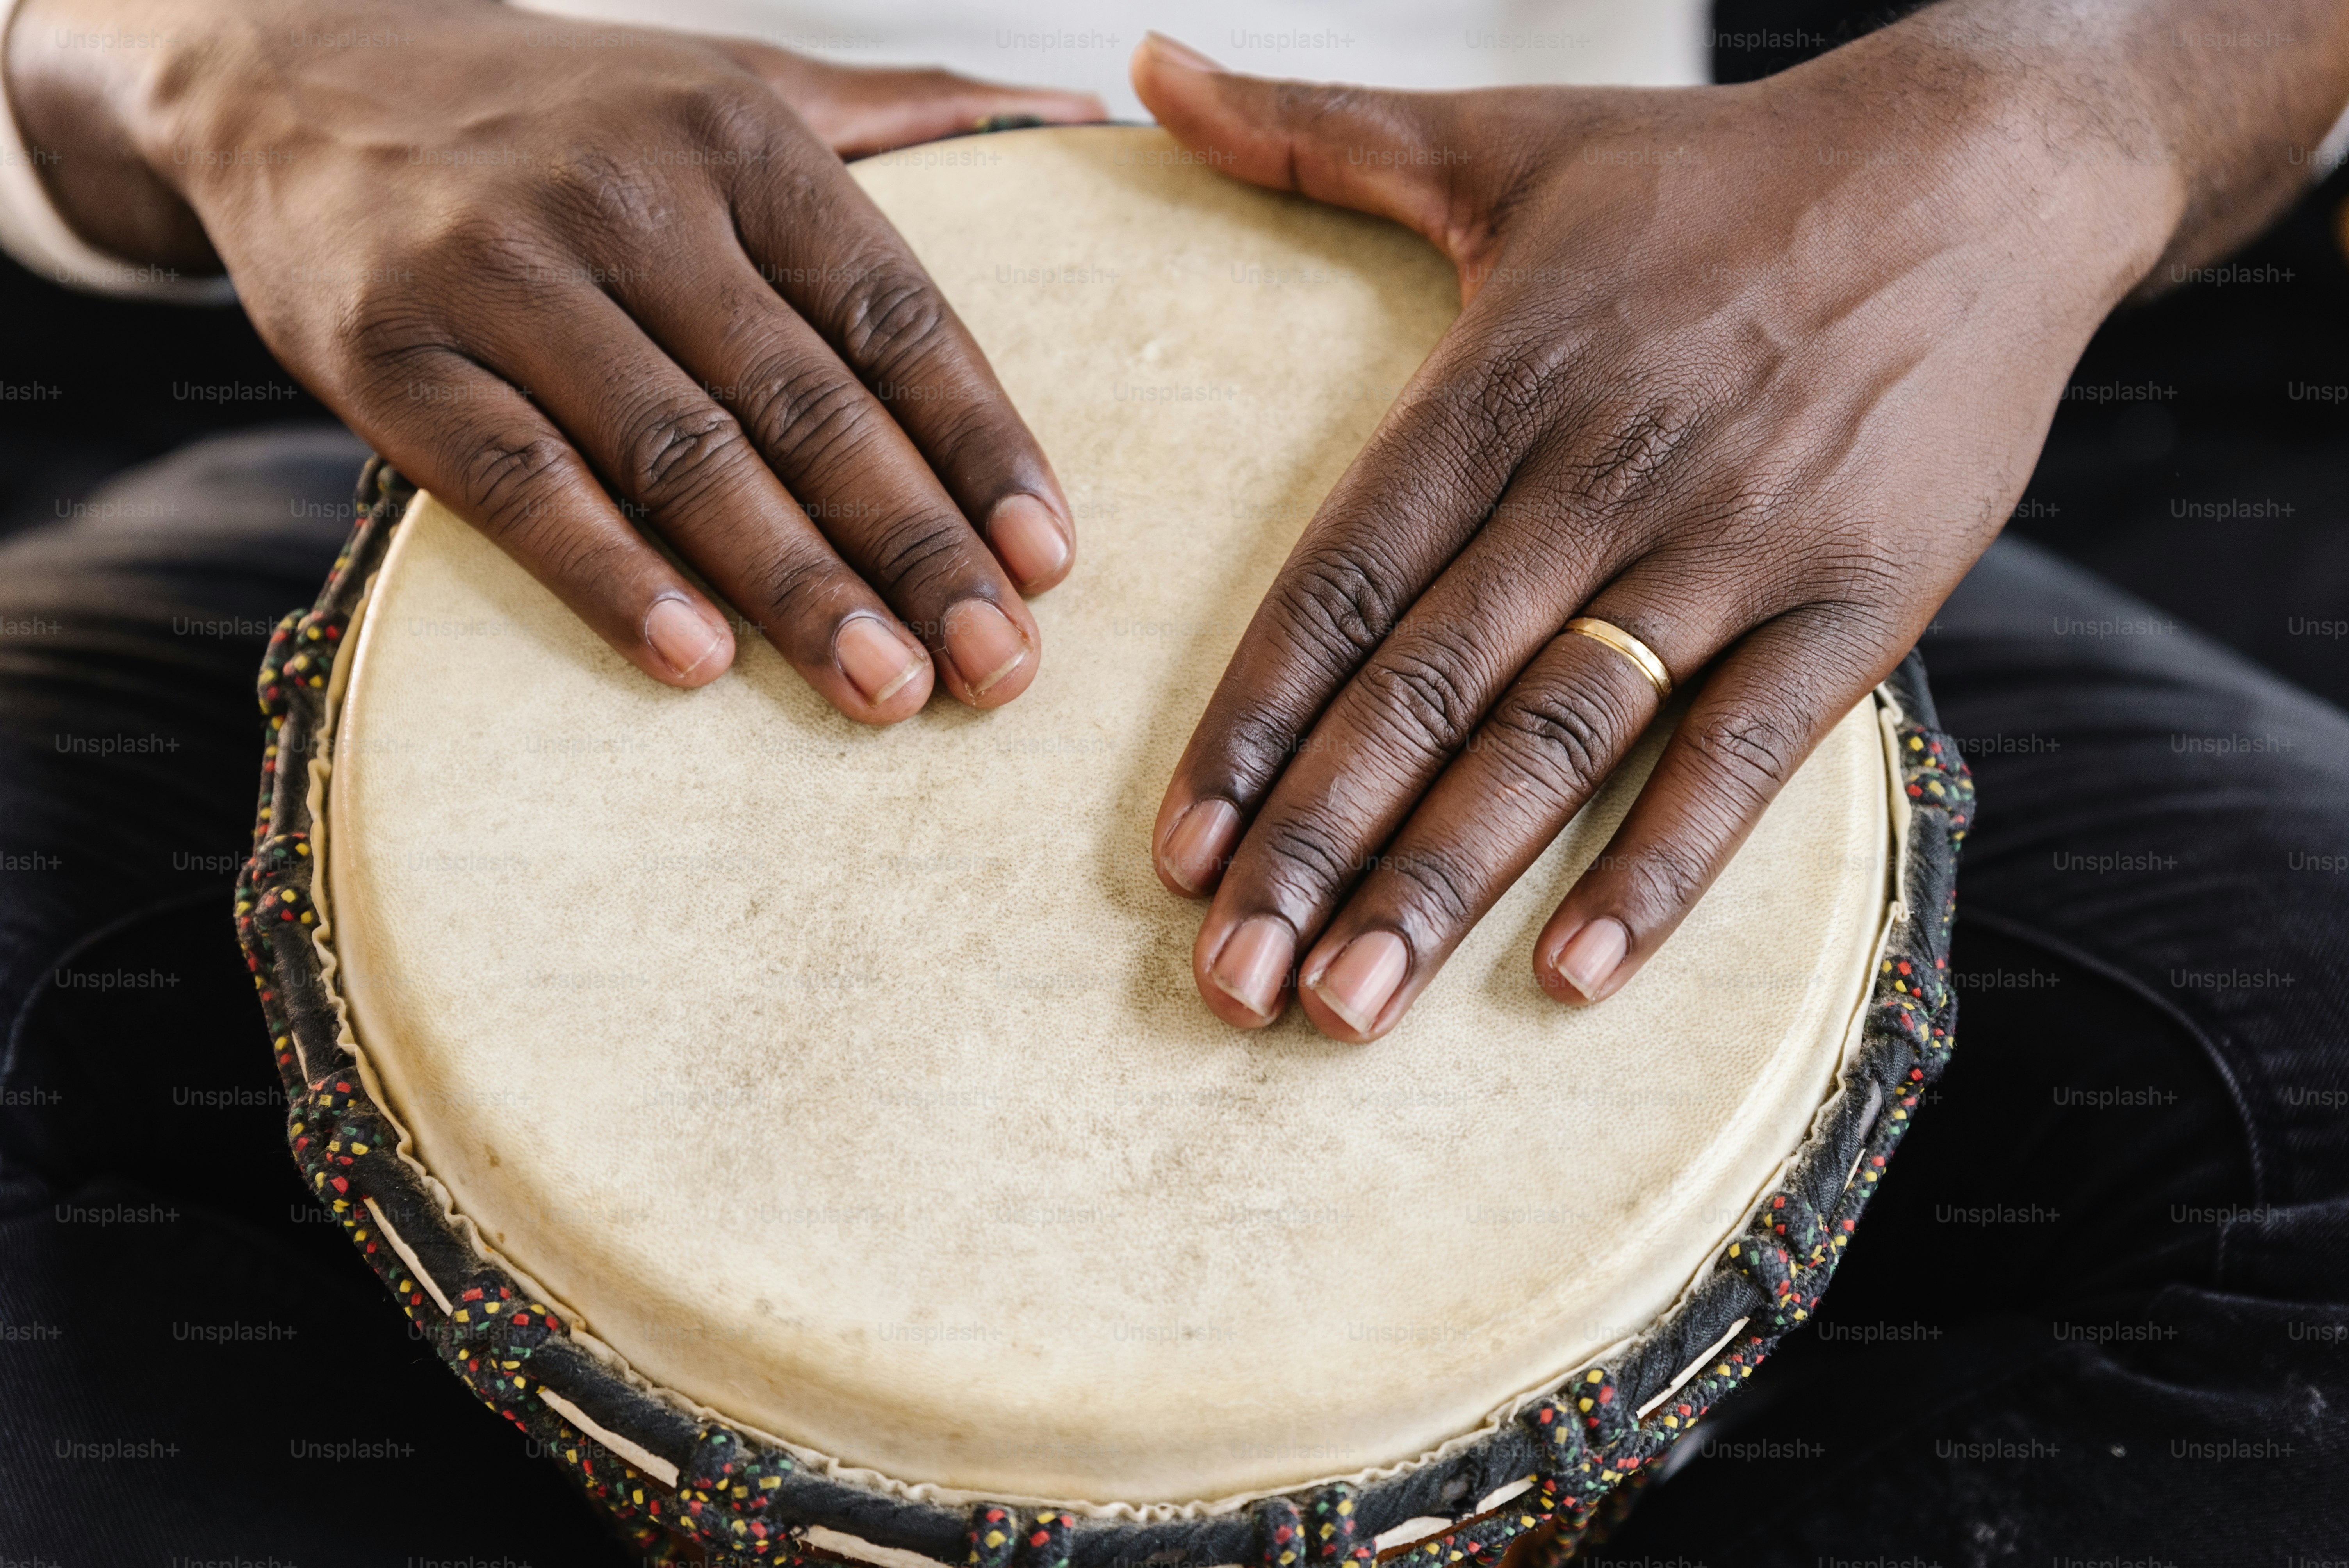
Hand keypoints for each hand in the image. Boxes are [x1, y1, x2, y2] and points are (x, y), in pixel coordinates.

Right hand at [7, 0, 1104, 712]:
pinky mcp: (392, 351)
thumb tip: (1081, 123)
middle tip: (997, 665)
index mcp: (738, 135)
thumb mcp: (732, 79)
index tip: (1046, 560)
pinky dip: (614, 576)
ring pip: (682, 456)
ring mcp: (502, 273)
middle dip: (914, 547)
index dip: (978, 444)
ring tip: (888, 690)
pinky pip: (523, 482)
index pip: (894, 312)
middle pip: (806, 402)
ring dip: (795, 586)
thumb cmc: (560, 109)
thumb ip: (905, 114)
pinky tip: (698, 661)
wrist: (294, 70)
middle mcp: (628, 195)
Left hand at [1129, 24, 2187, 1038]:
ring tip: (1349, 1009)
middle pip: (1422, 687)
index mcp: (1500, 380)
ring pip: (1559, 739)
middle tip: (1228, 983)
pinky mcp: (1860, 598)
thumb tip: (1146, 68)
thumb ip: (1318, 136)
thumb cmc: (1719, 176)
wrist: (1984, 165)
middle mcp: (1601, 472)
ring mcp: (1733, 544)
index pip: (1335, 583)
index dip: (1248, 725)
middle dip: (1315, 845)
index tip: (1175, 853)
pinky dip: (1663, 869)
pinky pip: (1744, 753)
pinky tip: (1572, 976)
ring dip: (1447, 883)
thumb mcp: (1509, 143)